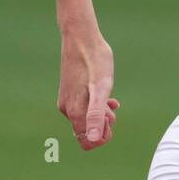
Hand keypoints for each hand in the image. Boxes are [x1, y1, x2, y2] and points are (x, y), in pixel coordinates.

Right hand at [57, 27, 118, 150]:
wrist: (81, 38)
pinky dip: (96, 105)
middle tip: (111, 105)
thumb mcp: (102, 88)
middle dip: (103, 124)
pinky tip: (108, 97)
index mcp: (75, 111)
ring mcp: (67, 99)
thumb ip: (97, 114)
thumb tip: (93, 139)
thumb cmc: (94, 61)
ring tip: (111, 100)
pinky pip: (83, 107)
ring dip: (101, 114)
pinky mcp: (69, 91)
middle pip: (86, 131)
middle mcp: (67, 109)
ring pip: (85, 118)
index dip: (102, 136)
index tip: (111, 118)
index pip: (87, 141)